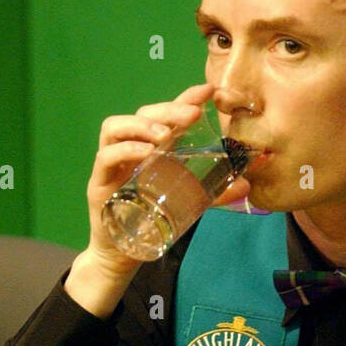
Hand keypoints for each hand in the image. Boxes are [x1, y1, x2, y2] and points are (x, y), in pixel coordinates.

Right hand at [84, 80, 246, 274]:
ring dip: (141, 126)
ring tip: (165, 135)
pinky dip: (125, 150)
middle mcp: (131, 149)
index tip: (208, 91)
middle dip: (167, 110)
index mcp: (153, 147)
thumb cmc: (152, 221)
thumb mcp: (189, 202)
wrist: (122, 255)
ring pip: (115, 127)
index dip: (185, 98)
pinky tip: (145, 153)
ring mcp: (112, 164)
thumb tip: (247, 185)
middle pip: (143, 115)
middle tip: (191, 115)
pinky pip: (106, 157)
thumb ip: (215, 193)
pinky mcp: (99, 182)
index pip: (167, 114)